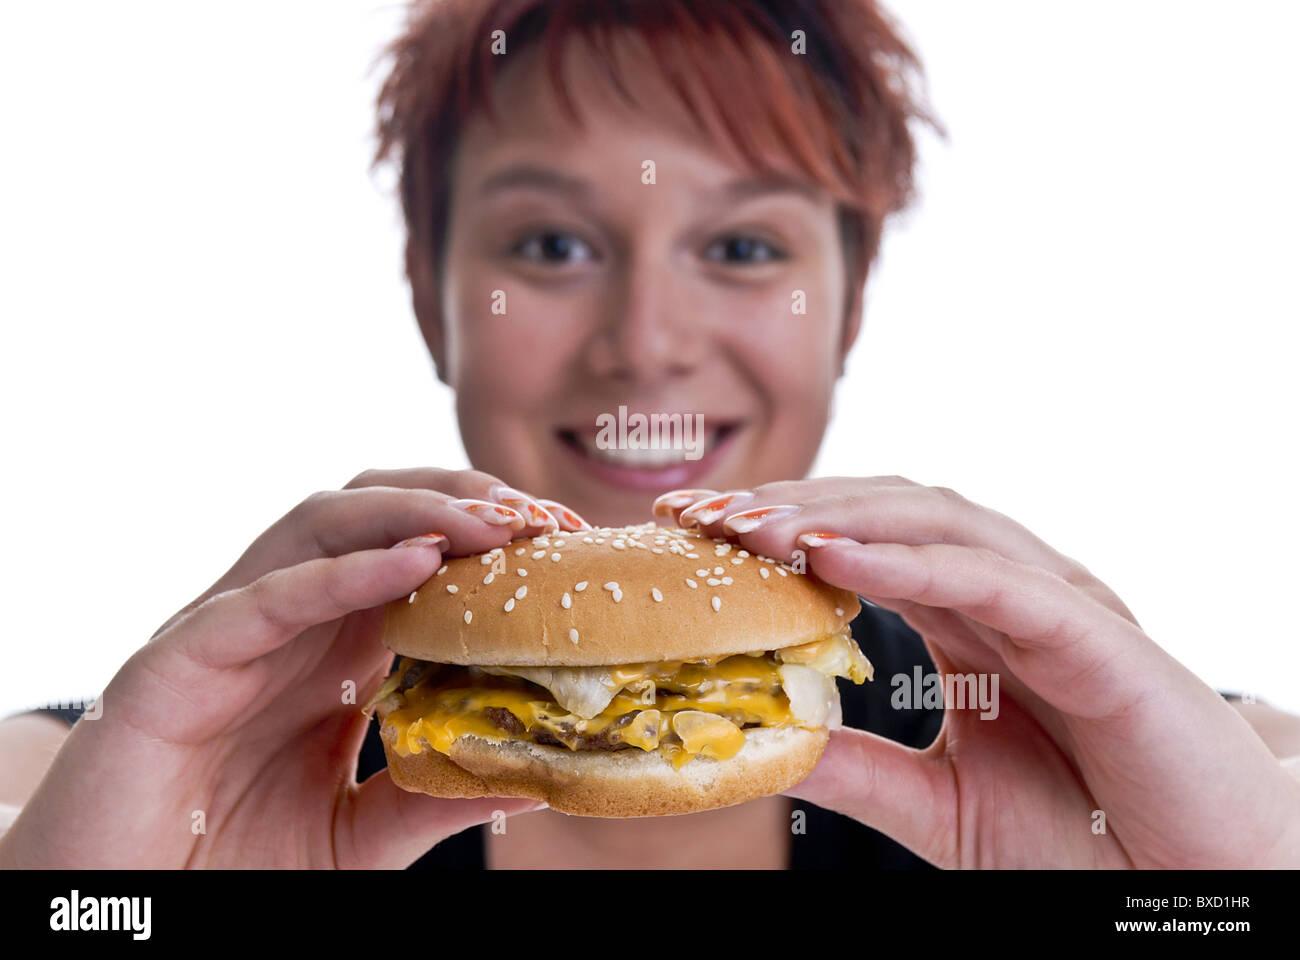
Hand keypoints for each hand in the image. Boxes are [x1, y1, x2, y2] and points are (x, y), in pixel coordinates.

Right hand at [0, 469, 585, 867]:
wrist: (112, 916)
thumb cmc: (223, 870)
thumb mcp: (354, 839)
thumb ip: (429, 802)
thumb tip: (534, 781)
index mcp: (326, 654)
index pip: (411, 558)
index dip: (484, 538)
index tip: (560, 541)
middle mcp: (283, 626)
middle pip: (372, 514)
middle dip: (459, 498)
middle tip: (539, 519)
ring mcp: (228, 634)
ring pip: (317, 525)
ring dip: (412, 511)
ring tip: (492, 522)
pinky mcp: (174, 665)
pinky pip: (261, 598)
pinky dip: (339, 572)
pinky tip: (413, 562)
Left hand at [656, 478, 1299, 866]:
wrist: (1198, 886)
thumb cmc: (1088, 839)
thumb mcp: (944, 804)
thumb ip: (865, 768)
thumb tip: (770, 744)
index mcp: (972, 623)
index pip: (863, 550)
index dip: (779, 534)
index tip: (695, 535)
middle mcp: (1008, 595)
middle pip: (885, 515)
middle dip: (790, 507)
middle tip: (700, 514)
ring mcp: (1053, 603)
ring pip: (934, 523)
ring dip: (836, 515)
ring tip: (750, 525)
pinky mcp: (1094, 635)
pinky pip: (993, 578)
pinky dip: (912, 557)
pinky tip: (834, 552)